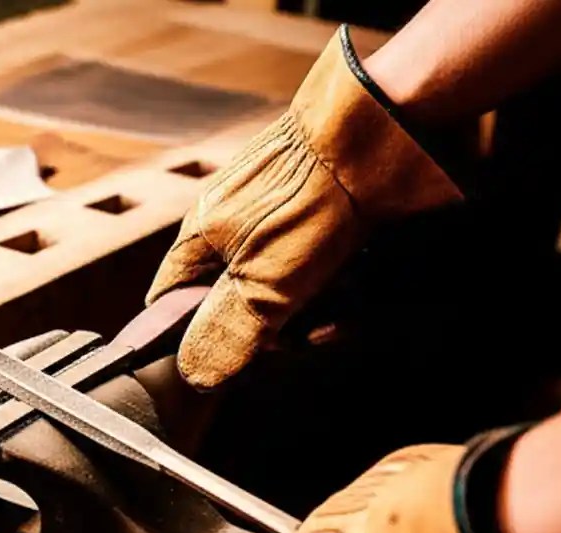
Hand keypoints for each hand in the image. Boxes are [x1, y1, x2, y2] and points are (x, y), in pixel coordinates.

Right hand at [146, 26, 459, 390]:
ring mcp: (281, 219)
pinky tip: (359, 281)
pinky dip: (341, 285)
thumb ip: (226, 333)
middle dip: (273, 329)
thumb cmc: (316, 194)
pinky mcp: (325, 215)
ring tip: (340, 300)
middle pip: (236, 304)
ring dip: (315, 310)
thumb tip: (194, 375)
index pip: (172, 303)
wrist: (388, 129)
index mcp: (201, 236)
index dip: (198, 337)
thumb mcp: (263, 283)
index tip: (235, 356)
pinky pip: (322, 270)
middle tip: (301, 332)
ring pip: (284, 291)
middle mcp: (234, 227)